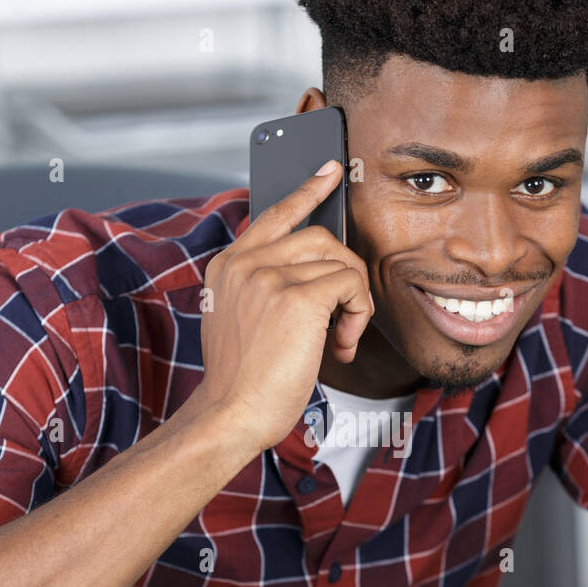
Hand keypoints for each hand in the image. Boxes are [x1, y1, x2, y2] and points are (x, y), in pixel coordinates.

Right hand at [194, 161, 373, 453]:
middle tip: (344, 317)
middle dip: (346, 274)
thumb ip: (264, 288)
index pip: (274, 214)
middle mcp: (245, 264)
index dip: (307, 191)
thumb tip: (317, 270)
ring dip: (354, 302)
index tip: (329, 171)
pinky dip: (358, 316)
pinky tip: (341, 345)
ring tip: (341, 337)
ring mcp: (268, 277)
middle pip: (321, 237)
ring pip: (340, 262)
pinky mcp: (296, 298)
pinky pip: (351, 285)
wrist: (230, 414)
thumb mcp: (241, 321)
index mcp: (228, 266)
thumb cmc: (243, 380)